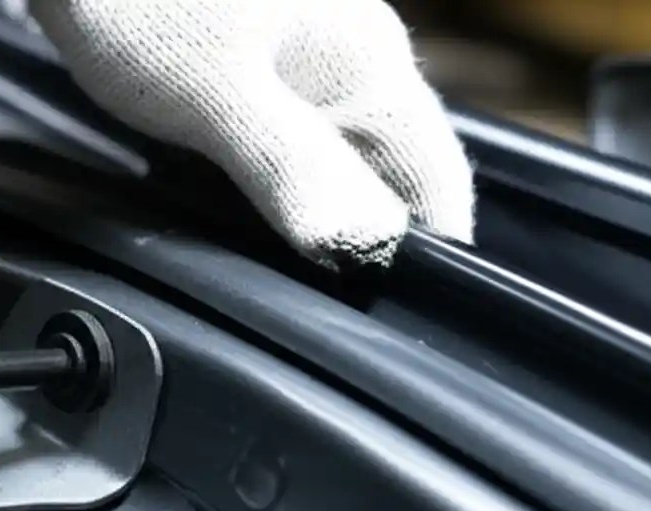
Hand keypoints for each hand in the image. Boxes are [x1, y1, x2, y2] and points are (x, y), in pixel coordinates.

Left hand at [29, 0, 474, 267]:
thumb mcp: (214, 95)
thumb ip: (290, 167)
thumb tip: (361, 245)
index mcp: (367, 62)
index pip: (436, 179)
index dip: (429, 255)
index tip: (394, 311)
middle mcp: (349, 60)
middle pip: (389, 176)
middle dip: (363, 242)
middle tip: (324, 304)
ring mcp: (302, 63)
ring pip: (336, 163)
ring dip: (315, 216)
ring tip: (281, 268)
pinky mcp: (252, 69)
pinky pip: (285, 145)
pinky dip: (270, 185)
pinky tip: (234, 209)